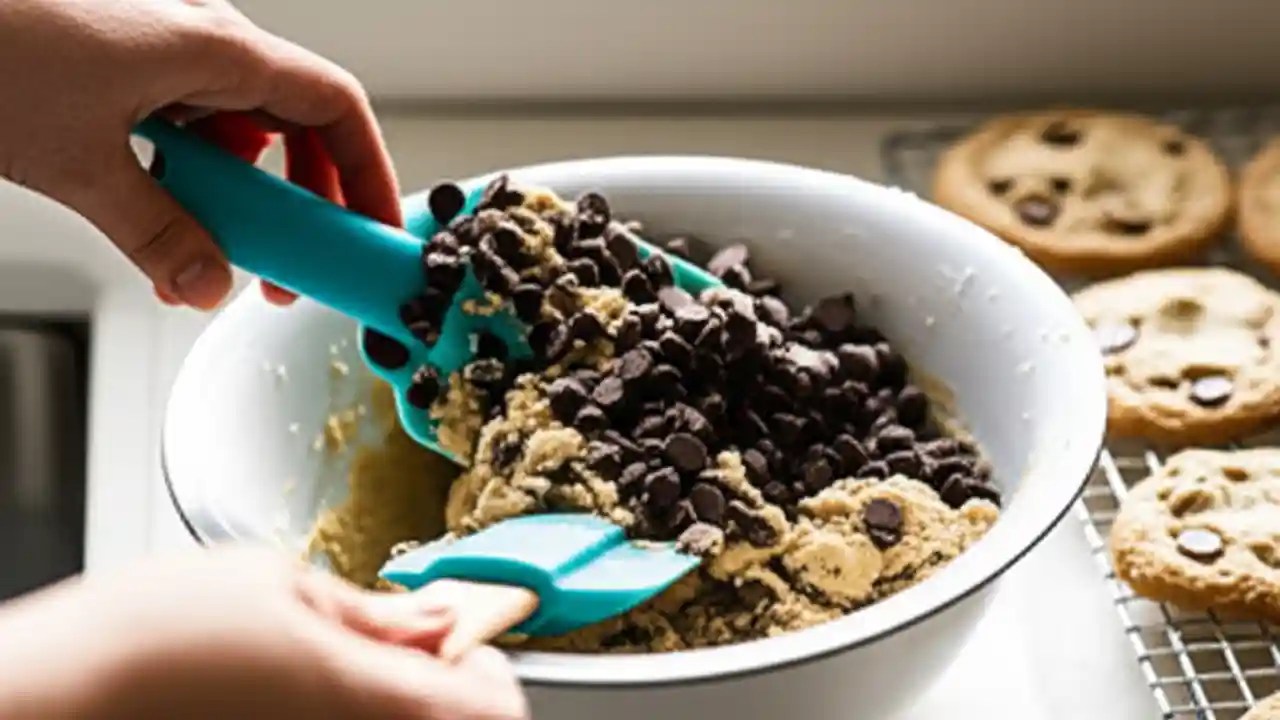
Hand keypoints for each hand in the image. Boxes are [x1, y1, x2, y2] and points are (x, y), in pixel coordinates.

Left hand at [0, 0, 402, 309]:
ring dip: (232, 197)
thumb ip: (157, 233)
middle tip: (283, 268)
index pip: (335, 107)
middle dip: (299, 203)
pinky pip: (186, 124)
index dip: (370, 173)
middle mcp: (199, 40)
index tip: (375, 231)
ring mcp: (160, 50)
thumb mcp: (79, 163)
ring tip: (203, 251)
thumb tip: (208, 283)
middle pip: (294, 124)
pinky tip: (155, 213)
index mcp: (214, 47)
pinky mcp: (125, 65)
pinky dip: (185, 176)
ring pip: (236, 131)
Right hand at [0, 547, 527, 719]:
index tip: (465, 625)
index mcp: (365, 692)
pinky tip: (323, 676)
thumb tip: (434, 616)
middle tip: (420, 633)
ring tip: (365, 647)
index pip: (492, 706)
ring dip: (411, 692)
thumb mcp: (281, 583)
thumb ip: (370, 612)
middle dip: (454, 677)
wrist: (68, 691)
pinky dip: (366, 707)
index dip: (492, 661)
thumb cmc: (158, 631)